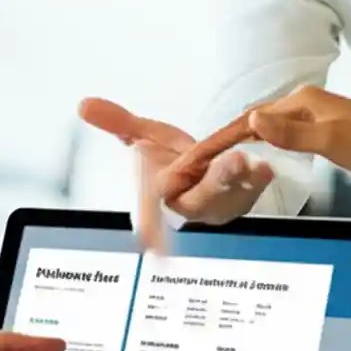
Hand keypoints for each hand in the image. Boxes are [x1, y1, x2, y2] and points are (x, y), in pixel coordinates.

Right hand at [77, 97, 273, 248]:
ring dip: (242, 182)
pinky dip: (260, 179)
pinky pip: (253, 190)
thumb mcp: (146, 137)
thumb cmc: (175, 160)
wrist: (207, 168)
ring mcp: (221, 201)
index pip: (152, 213)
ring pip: (231, 196)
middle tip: (231, 163)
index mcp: (162, 193)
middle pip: (200, 199)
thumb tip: (84, 104)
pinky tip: (266, 167)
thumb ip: (118, 123)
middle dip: (215, 183)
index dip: (152, 228)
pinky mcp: (245, 195)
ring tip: (252, 164)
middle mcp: (191, 202)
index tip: (152, 246)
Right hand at [173, 85, 350, 191]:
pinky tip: (250, 154)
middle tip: (192, 161)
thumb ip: (291, 134)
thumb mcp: (331, 142)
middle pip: (251, 122)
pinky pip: (277, 136)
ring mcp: (310, 117)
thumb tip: (252, 121)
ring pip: (263, 129)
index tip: (194, 155)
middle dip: (220, 140)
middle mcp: (303, 104)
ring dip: (236, 143)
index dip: (219, 139)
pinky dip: (256, 145)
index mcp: (301, 101)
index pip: (248, 121)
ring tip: (211, 159)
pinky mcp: (318, 132)